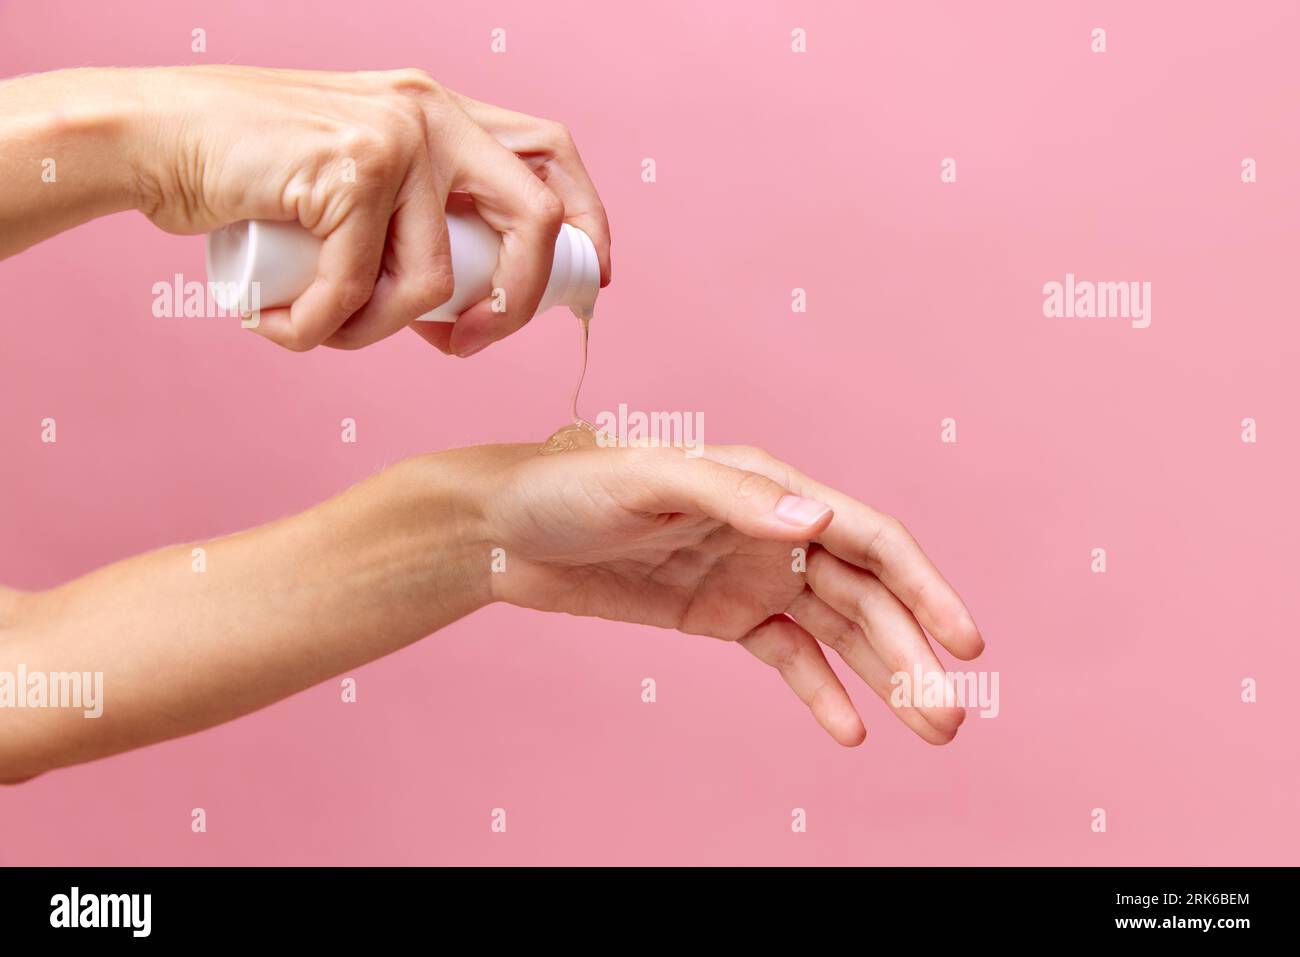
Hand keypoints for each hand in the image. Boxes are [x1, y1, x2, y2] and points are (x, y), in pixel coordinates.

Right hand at [126, 66, 610, 354]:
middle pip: (534, 215)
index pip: (552, 154)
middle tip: (470, 342)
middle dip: (517, 300)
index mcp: (444, 111)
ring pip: (434, 280)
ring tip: (323, 329)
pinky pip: (361, 289)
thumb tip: (469, 297)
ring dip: (376, 332)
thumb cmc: (253, 175)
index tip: (583, 281)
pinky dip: (321, 329)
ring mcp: (395, 135)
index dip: (584, 221)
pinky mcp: (350, 168)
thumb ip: (415, 212)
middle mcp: (432, 111)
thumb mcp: (357, 179)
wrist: (155, 137)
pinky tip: (283, 324)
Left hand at [471, 443, 984, 745]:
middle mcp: (773, 531)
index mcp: (770, 488)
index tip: (964, 642)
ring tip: (929, 730)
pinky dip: (820, 691)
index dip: (924, 587)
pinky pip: (786, 655)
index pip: (869, 539)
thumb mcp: (648, 479)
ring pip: (837, 632)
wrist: (504, 528)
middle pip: (865, 598)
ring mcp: (749, 575)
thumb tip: (822, 518)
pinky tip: (849, 730)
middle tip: (950, 718)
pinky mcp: (719, 614)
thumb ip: (735, 499)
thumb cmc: (571, 485)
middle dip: (912, 654)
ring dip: (883, 679)